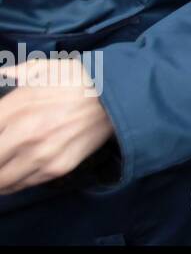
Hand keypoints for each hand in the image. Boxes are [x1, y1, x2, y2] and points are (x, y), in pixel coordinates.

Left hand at [0, 59, 113, 193]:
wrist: (116, 97)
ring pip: (2, 180)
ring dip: (0, 176)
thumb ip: (15, 73)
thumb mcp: (44, 69)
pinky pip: (24, 184)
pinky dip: (15, 182)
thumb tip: (3, 73)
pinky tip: (15, 173)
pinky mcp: (58, 168)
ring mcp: (41, 154)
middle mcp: (24, 134)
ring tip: (3, 168)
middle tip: (0, 154)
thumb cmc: (78, 80)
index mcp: (15, 107)